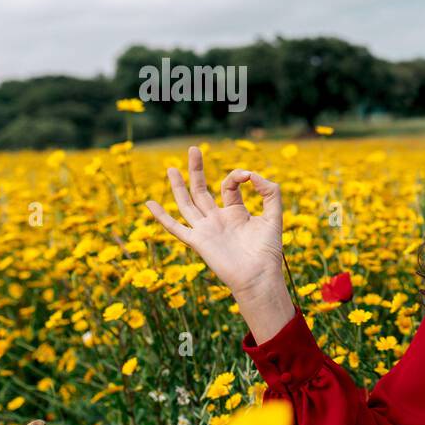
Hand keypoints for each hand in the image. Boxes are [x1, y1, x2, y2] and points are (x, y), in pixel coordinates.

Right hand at [145, 145, 286, 302]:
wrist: (259, 276)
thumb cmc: (268, 251)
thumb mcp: (274, 216)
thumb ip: (270, 193)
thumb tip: (253, 175)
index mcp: (236, 212)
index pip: (229, 186)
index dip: (237, 175)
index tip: (249, 176)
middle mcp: (218, 219)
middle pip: (202, 190)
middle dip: (197, 170)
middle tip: (194, 149)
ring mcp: (206, 229)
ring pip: (187, 203)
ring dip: (179, 186)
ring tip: (171, 168)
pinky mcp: (198, 241)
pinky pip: (175, 227)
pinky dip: (162, 217)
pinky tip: (149, 204)